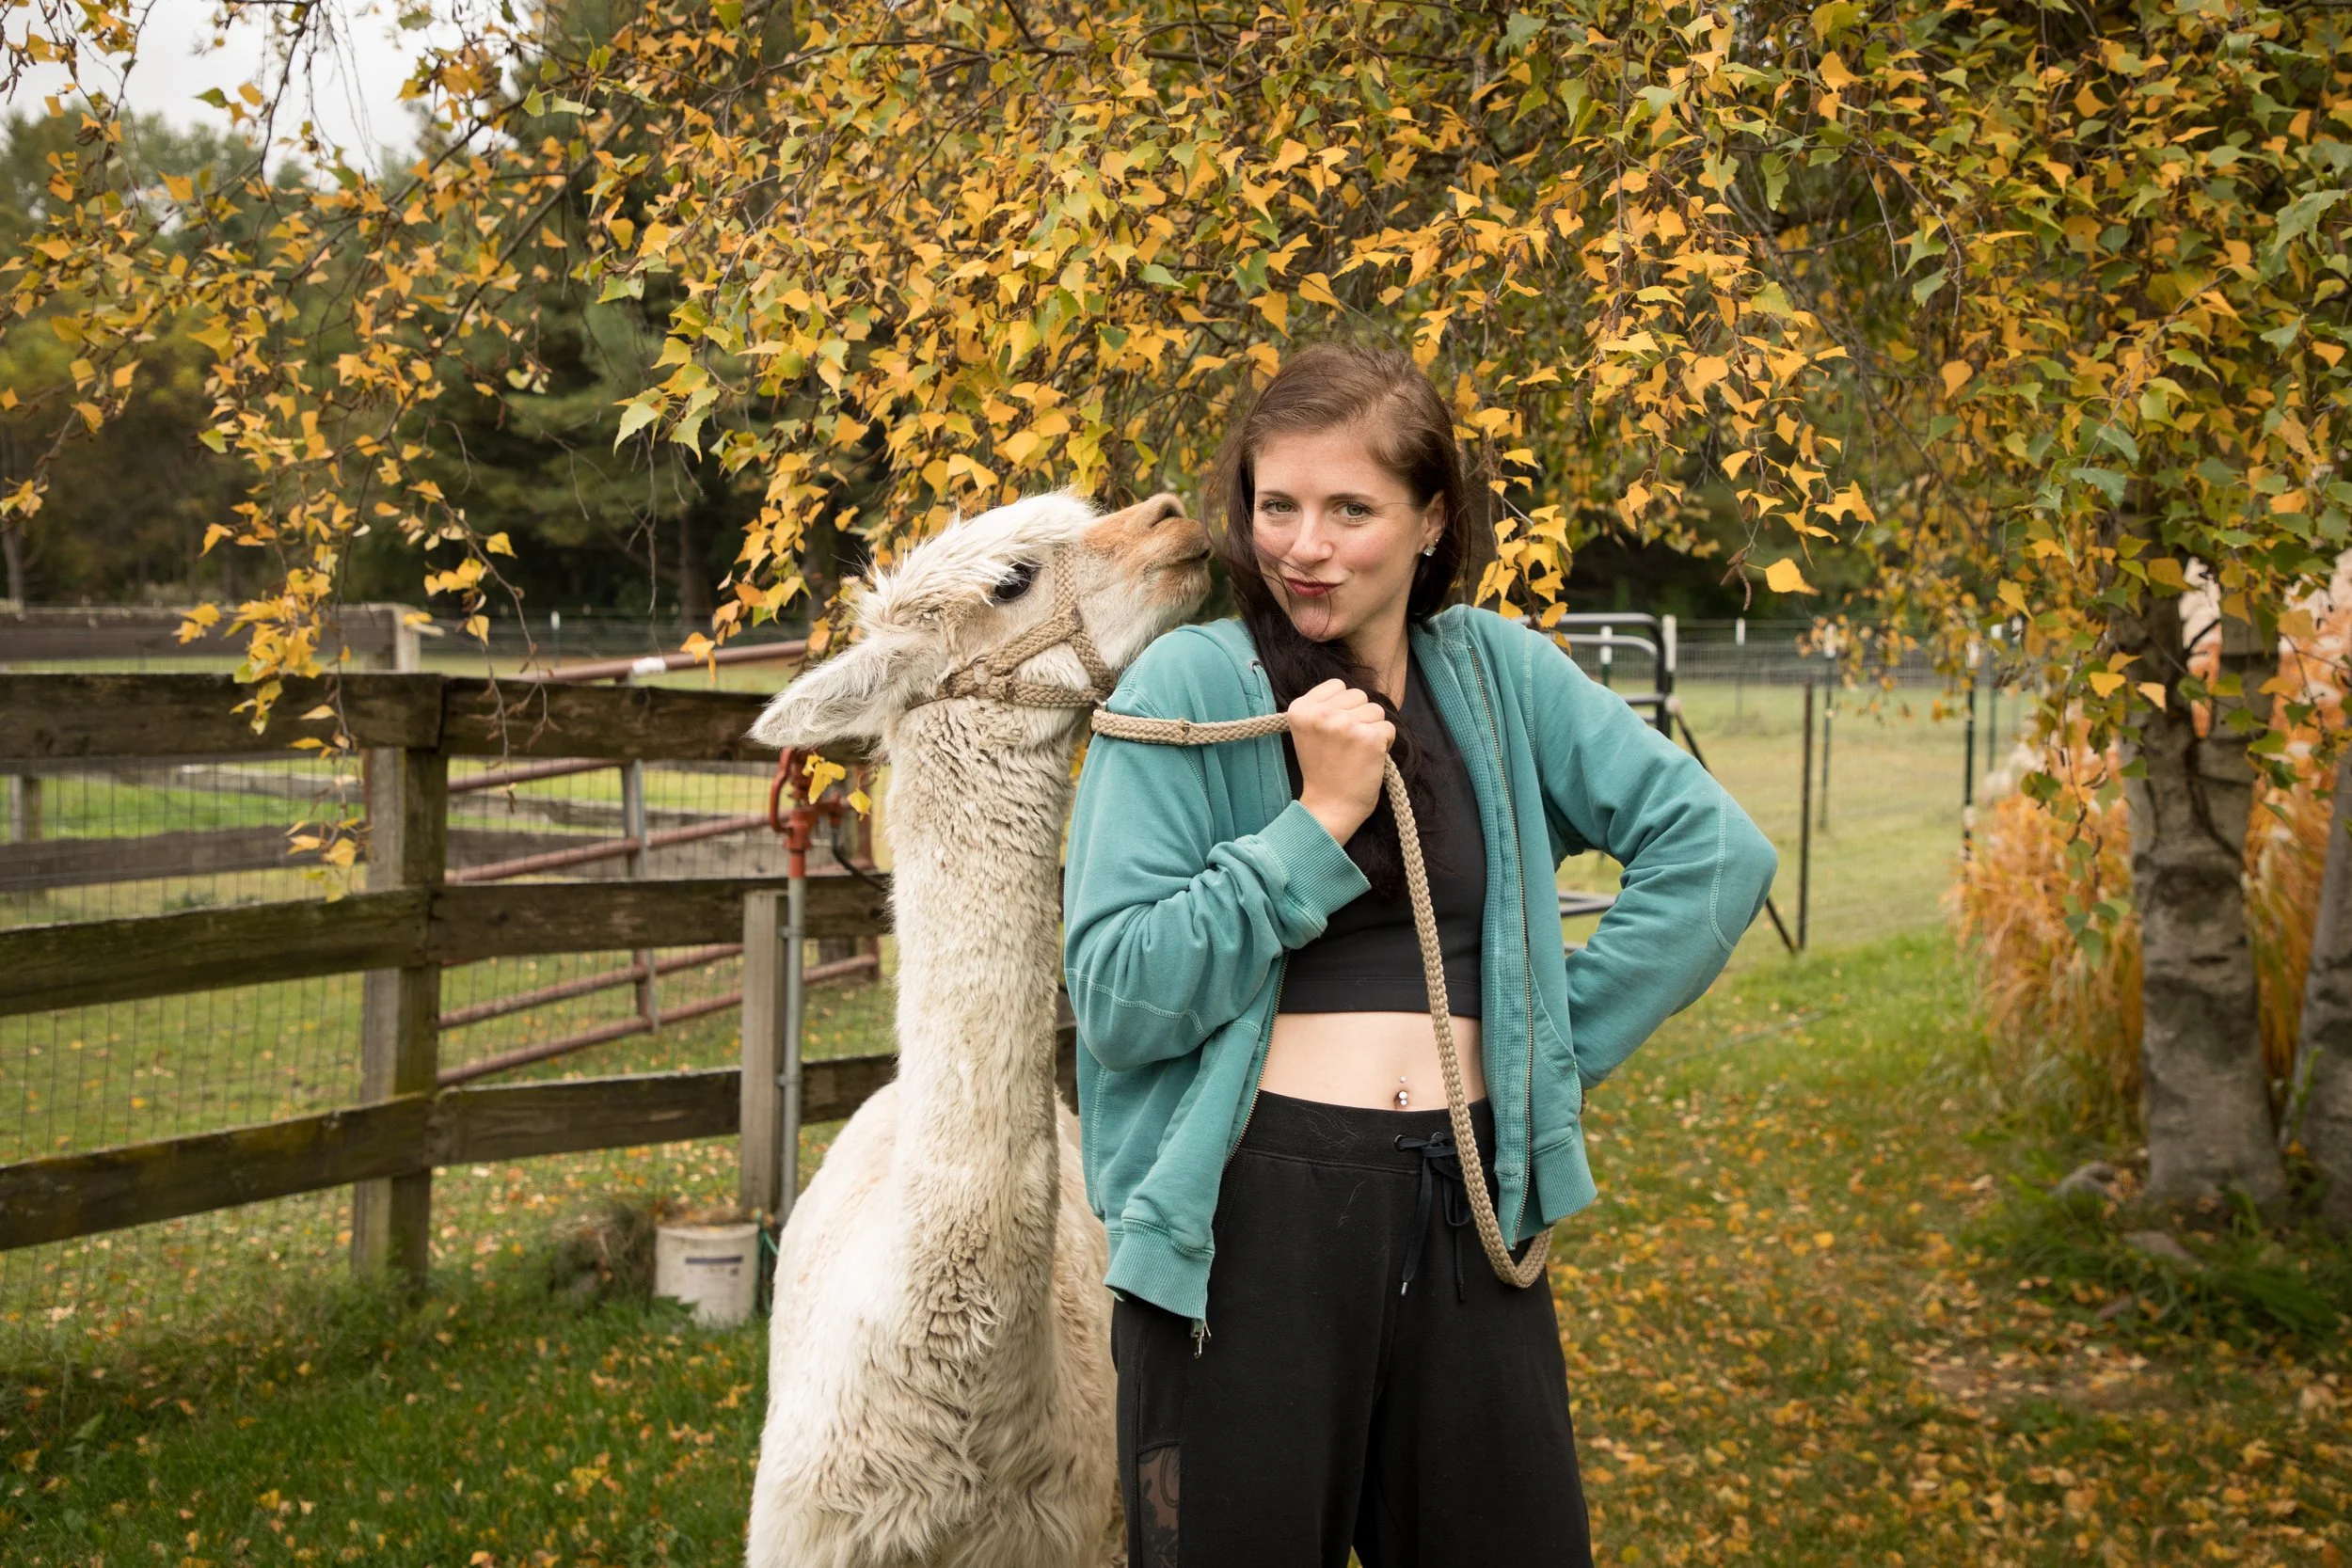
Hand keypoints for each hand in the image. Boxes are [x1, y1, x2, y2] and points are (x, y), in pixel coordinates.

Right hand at [1289, 678, 1393, 845]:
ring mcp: (1346, 725)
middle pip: (1359, 694)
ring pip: (1376, 710)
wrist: (1329, 807)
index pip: (1338, 685)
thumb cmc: (1322, 770)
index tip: (1333, 731)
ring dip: (1373, 729)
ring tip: (1357, 751)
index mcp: (1300, 708)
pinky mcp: (1369, 738)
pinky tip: (1368, 758)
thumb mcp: (1308, 730)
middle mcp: (1321, 713)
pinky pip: (1389, 728)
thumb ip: (1322, 707)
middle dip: (1359, 716)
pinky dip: (1384, 744)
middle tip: (1346, 744)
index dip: (1342, 706)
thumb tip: (1352, 691)